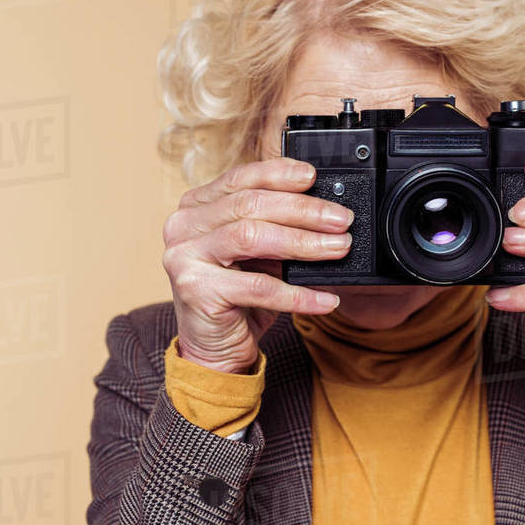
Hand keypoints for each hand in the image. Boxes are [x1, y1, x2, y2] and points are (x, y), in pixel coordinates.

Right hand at [162, 157, 351, 373]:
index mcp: (195, 208)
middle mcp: (182, 227)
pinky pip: (258, 287)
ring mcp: (184, 257)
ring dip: (303, 242)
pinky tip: (325, 298)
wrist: (214, 350)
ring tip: (338, 248)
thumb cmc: (238, 297)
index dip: (278, 174)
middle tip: (341, 219)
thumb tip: (324, 211)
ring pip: (251, 237)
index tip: (313, 176)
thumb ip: (274, 226)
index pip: (239, 179)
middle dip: (303, 210)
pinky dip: (297, 293)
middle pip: (249, 205)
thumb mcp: (256, 254)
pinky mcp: (196, 291)